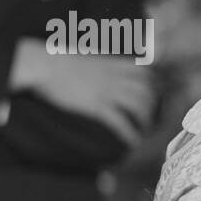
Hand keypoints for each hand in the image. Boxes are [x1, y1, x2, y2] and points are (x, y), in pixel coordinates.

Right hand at [8, 37, 155, 146]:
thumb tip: (106, 68)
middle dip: (153, 108)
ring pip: (138, 107)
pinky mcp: (97, 106)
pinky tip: (132, 143)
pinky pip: (120, 122)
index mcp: (114, 65)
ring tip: (142, 132)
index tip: (156, 99)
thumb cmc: (60, 61)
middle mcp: (115, 78)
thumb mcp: (89, 58)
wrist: (44, 64)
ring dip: (144, 122)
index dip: (155, 87)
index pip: (146, 74)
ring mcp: (108, 91)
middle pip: (146, 92)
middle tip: (150, 120)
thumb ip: (103, 63)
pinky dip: (129, 134)